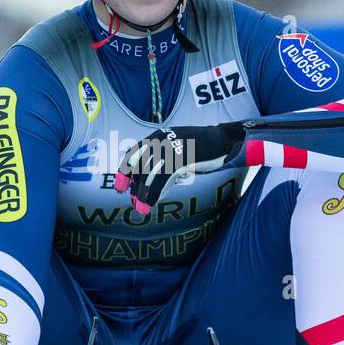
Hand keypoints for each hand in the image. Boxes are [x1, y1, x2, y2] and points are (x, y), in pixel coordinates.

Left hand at [113, 122, 244, 214]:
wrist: (223, 141)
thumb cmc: (202, 147)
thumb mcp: (178, 147)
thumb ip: (164, 157)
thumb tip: (150, 176)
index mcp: (158, 136)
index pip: (134, 153)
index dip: (124, 171)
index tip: (120, 186)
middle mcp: (161, 140)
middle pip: (138, 165)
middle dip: (133, 185)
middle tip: (132, 201)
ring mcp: (170, 148)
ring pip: (148, 174)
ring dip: (142, 193)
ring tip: (139, 207)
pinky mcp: (180, 158)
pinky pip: (161, 179)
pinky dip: (153, 193)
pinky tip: (150, 203)